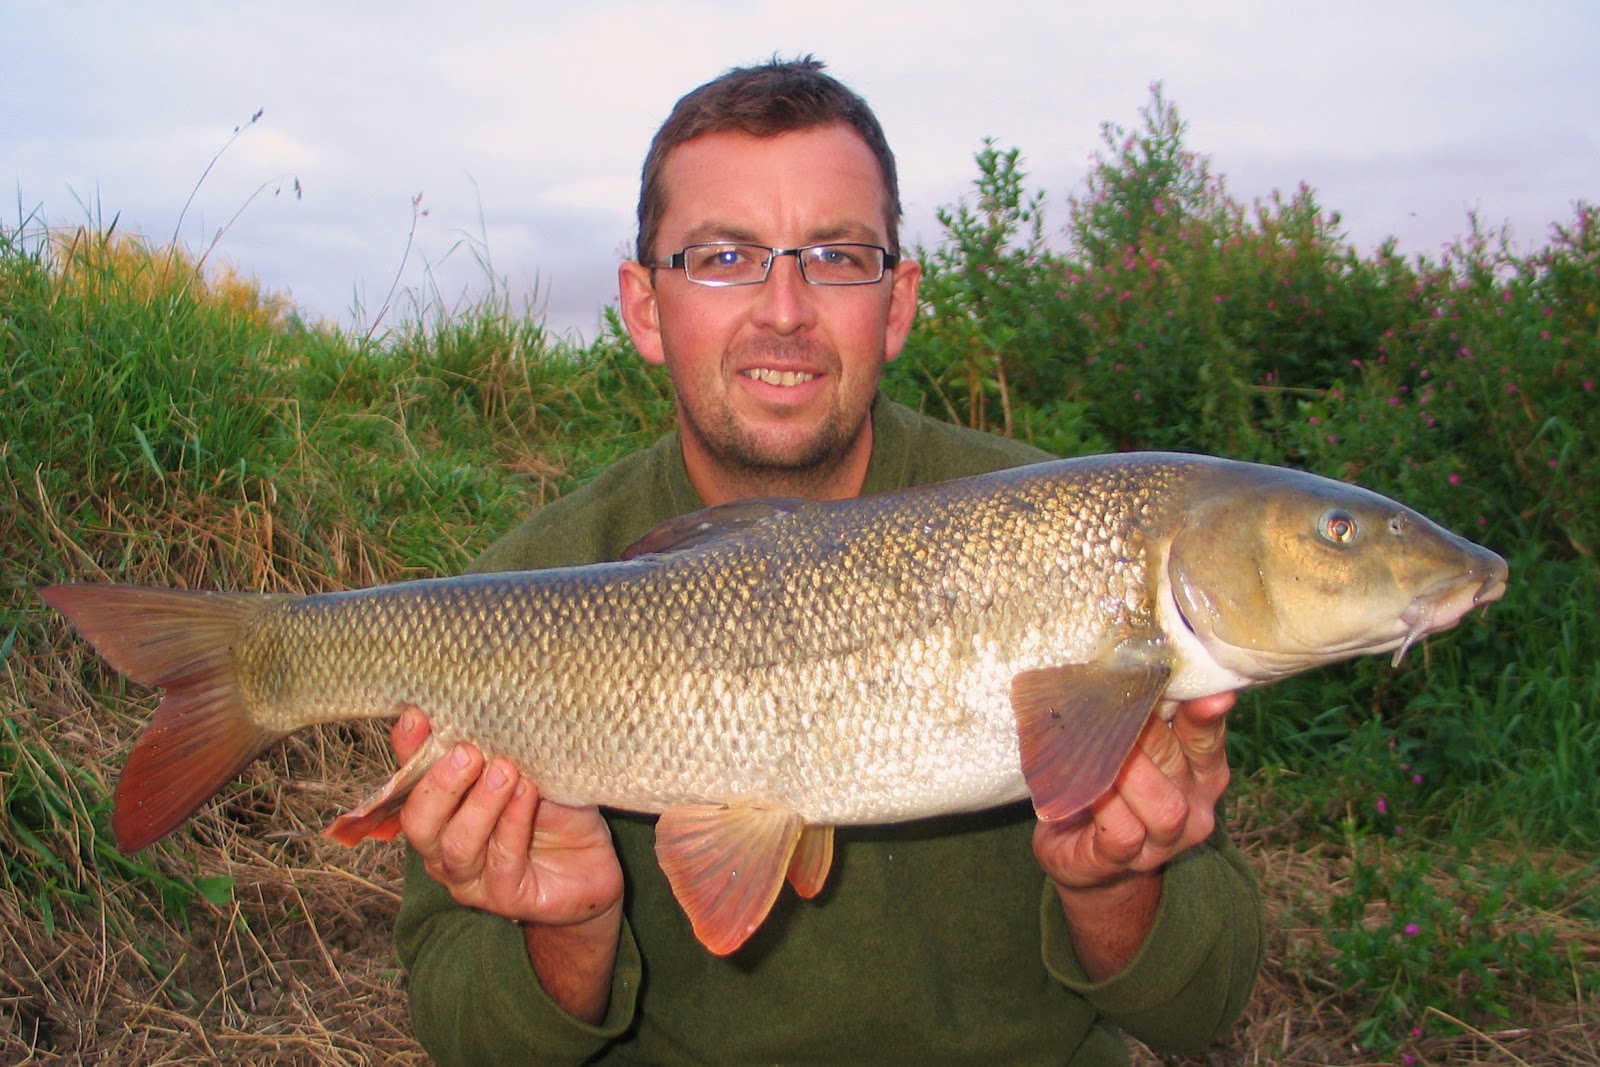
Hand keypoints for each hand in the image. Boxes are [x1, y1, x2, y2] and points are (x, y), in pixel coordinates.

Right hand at [393, 707, 623, 1020]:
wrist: (591, 863)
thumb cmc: (551, 808)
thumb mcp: (528, 769)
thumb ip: (501, 749)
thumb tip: (491, 702)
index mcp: (440, 809)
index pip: (411, 778)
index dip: (408, 749)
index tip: (417, 715)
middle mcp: (443, 846)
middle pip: (419, 821)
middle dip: (439, 784)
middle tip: (467, 752)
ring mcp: (470, 877)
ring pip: (456, 845)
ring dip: (480, 804)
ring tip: (504, 771)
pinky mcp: (505, 896)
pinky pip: (502, 861)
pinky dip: (513, 824)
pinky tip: (526, 795)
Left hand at [1032, 692, 1234, 978]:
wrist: (1083, 856)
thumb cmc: (1110, 787)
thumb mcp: (1129, 748)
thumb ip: (1136, 715)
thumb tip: (1118, 667)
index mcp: (1200, 770)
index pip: (1208, 738)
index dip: (1208, 716)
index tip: (1214, 694)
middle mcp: (1194, 807)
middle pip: (1178, 762)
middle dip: (1142, 733)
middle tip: (1106, 708)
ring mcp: (1164, 841)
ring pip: (1162, 806)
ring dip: (1125, 773)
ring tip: (1091, 750)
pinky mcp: (1125, 861)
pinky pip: (1123, 834)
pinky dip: (1103, 808)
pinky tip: (1082, 790)